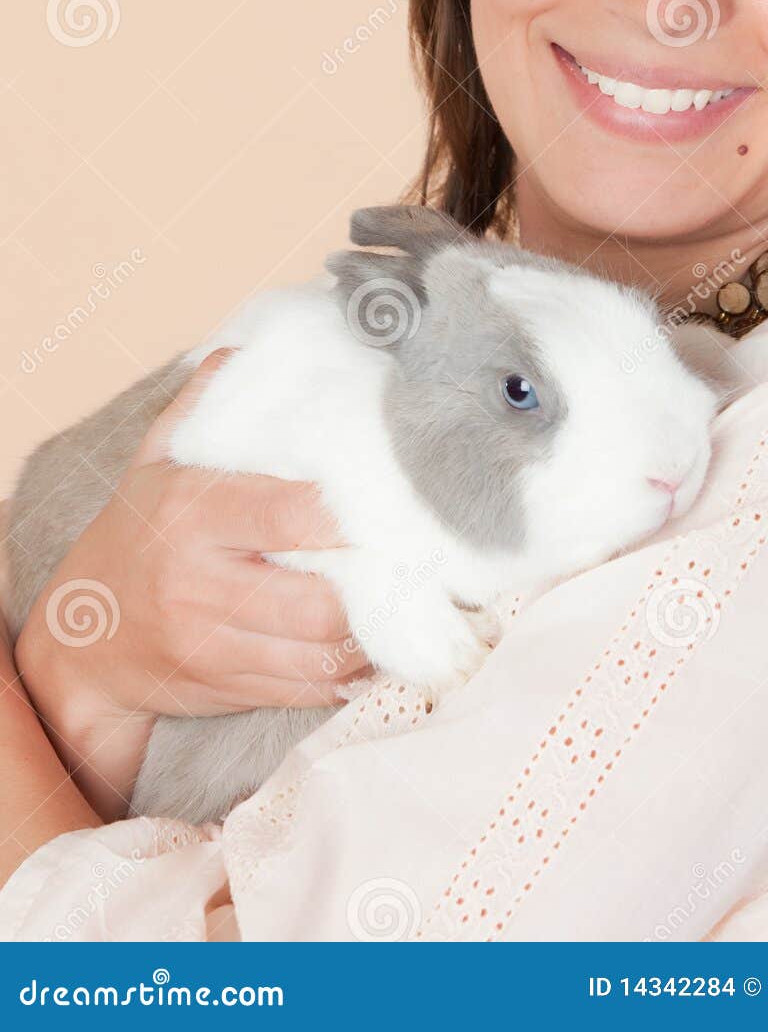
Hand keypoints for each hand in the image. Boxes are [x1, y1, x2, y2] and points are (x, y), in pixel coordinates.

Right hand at [13, 348, 369, 816]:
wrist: (82, 638)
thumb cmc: (136, 533)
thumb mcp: (154, 462)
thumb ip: (201, 406)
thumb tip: (247, 347)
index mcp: (191, 515)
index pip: (289, 516)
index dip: (349, 517)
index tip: (392, 505)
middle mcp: (200, 584)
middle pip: (316, 604)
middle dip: (375, 590)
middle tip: (416, 564)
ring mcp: (212, 645)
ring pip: (318, 655)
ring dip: (373, 637)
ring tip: (408, 605)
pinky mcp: (226, 688)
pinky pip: (306, 690)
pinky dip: (348, 672)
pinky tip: (375, 646)